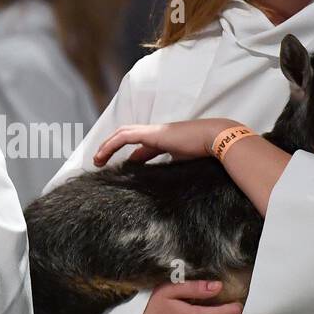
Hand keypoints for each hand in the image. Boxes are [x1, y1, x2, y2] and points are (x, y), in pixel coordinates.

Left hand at [94, 118, 244, 165]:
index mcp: (166, 141)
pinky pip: (124, 137)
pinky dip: (111, 145)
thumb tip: (167, 182)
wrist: (215, 139)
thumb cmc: (207, 152)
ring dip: (107, 146)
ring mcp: (154, 131)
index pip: (143, 147)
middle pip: (128, 136)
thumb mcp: (185, 164)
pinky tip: (103, 156)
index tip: (124, 169)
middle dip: (112, 147)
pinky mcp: (151, 133)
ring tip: (97, 160)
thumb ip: (173, 168)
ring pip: (123, 133)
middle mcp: (158, 134)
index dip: (133, 157)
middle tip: (100, 162)